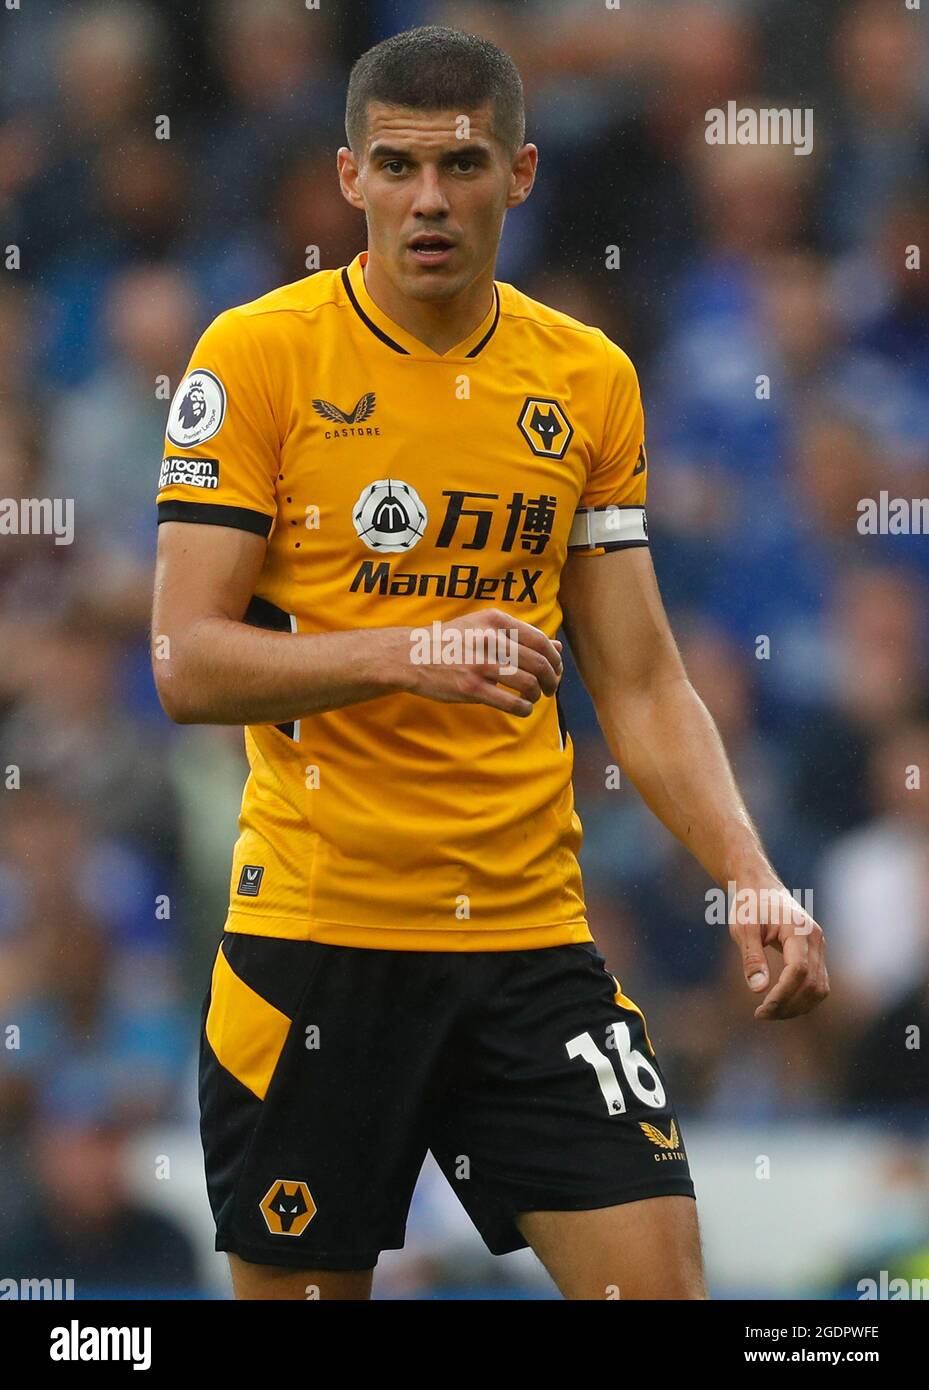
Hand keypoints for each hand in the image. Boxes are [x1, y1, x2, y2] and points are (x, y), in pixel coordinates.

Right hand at [395, 608, 562, 716]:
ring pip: (529, 683)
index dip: (555, 659)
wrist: (411, 655)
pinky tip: (522, 709)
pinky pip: (511, 702)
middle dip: (552, 679)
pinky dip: (524, 709)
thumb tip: (557, 648)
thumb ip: (520, 636)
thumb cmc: (452, 642)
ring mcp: (480, 664)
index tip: (555, 670)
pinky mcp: (472, 687)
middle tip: (549, 688)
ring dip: (537, 694)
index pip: (541, 640)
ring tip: (532, 698)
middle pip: (540, 662)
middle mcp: (490, 639)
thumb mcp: (484, 628)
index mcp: (495, 621)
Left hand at [728, 884, 829, 1020]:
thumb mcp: (743, 928)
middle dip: (788, 1005)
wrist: (761, 888)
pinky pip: (817, 985)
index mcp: (798, 929)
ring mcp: (819, 947)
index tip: (761, 1008)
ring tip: (769, 1012)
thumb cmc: (749, 906)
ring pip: (819, 989)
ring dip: (797, 1007)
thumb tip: (759, 990)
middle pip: (812, 984)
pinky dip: (802, 1000)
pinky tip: (780, 1004)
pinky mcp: (817, 955)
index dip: (782, 994)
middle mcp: (815, 939)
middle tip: (760, 1014)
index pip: (798, 970)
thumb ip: (752, 957)